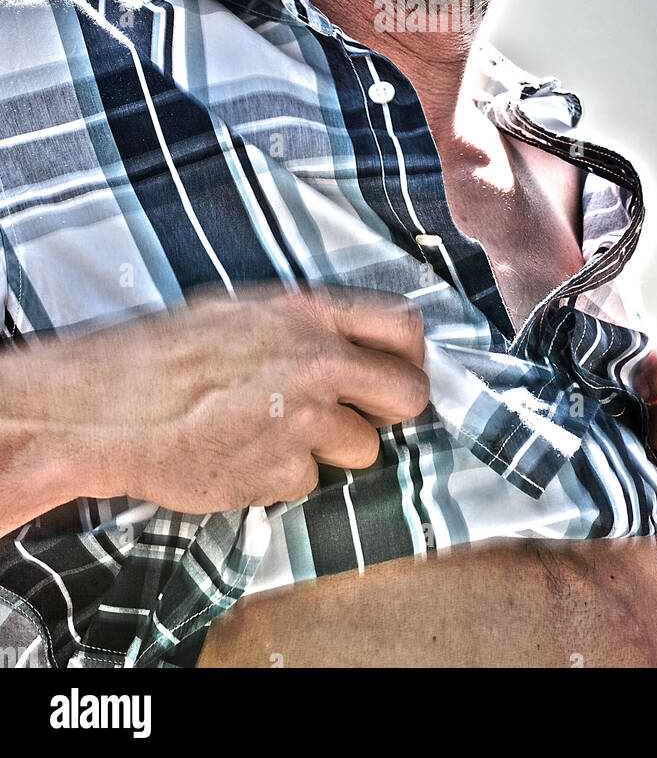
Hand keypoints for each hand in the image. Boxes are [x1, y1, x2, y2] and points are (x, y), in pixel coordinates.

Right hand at [55, 283, 429, 514]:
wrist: (107, 408)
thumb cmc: (165, 353)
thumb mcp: (242, 310)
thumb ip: (305, 324)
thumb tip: (352, 343)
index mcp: (308, 312)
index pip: (405, 325)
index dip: (412, 353)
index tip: (399, 367)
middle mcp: (317, 363)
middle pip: (410, 396)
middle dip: (393, 410)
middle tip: (360, 413)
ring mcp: (302, 422)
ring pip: (364, 449)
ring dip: (331, 448)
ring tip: (274, 432)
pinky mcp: (281, 474)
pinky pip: (310, 482)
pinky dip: (284, 476)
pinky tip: (243, 455)